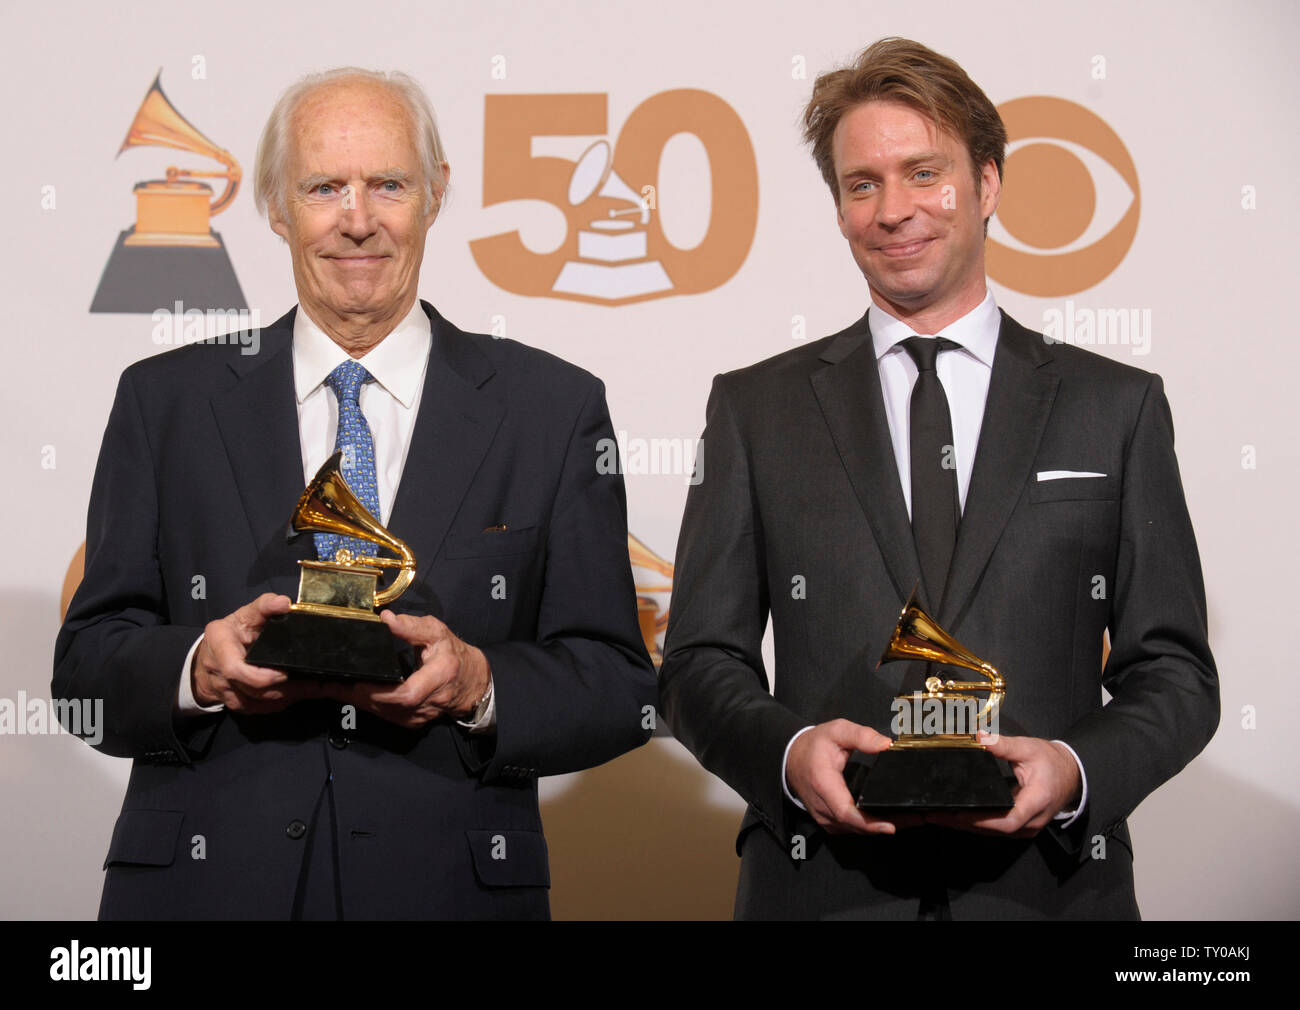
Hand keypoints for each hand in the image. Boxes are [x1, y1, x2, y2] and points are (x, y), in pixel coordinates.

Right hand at [192, 593, 322, 712]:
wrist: (209, 656)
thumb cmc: (231, 633)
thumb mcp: (245, 614)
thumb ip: (264, 606)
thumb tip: (284, 602)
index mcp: (220, 645)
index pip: (234, 668)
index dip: (261, 676)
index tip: (284, 673)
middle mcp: (220, 672)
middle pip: (255, 690)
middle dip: (288, 688)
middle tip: (317, 683)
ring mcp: (227, 692)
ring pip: (262, 703)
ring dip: (291, 697)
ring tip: (318, 688)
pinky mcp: (238, 704)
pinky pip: (263, 709)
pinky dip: (284, 702)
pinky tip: (304, 694)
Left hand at [320, 611, 491, 729]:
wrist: (472, 682)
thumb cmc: (454, 655)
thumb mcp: (438, 633)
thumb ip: (412, 626)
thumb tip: (387, 618)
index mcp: (438, 678)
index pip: (405, 694)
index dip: (378, 692)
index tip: (355, 681)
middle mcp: (428, 703)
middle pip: (386, 706)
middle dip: (356, 695)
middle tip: (329, 682)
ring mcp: (419, 717)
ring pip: (382, 713)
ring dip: (356, 701)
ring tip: (331, 687)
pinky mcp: (411, 722)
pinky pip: (384, 716)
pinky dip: (367, 705)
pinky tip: (351, 694)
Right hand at [786, 719, 922, 834]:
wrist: (791, 759)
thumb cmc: (813, 746)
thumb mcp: (836, 730)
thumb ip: (861, 735)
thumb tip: (886, 744)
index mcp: (824, 784)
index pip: (845, 811)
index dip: (868, 822)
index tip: (890, 825)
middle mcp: (823, 807)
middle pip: (857, 825)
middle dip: (888, 824)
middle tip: (919, 818)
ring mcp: (825, 818)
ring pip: (857, 830)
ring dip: (883, 827)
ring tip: (912, 819)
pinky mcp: (830, 822)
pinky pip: (853, 829)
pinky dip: (872, 827)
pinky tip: (891, 820)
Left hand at [925, 732, 1081, 836]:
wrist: (1071, 774)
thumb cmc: (1053, 763)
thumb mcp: (1029, 748)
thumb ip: (1003, 745)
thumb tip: (980, 738)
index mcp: (1036, 801)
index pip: (1008, 820)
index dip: (981, 820)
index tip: (958, 812)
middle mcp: (1031, 821)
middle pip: (994, 830)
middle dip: (964, 823)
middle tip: (935, 814)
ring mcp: (1026, 826)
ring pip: (993, 832)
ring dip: (966, 825)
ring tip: (939, 815)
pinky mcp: (1020, 825)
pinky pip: (995, 828)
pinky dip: (976, 822)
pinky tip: (957, 815)